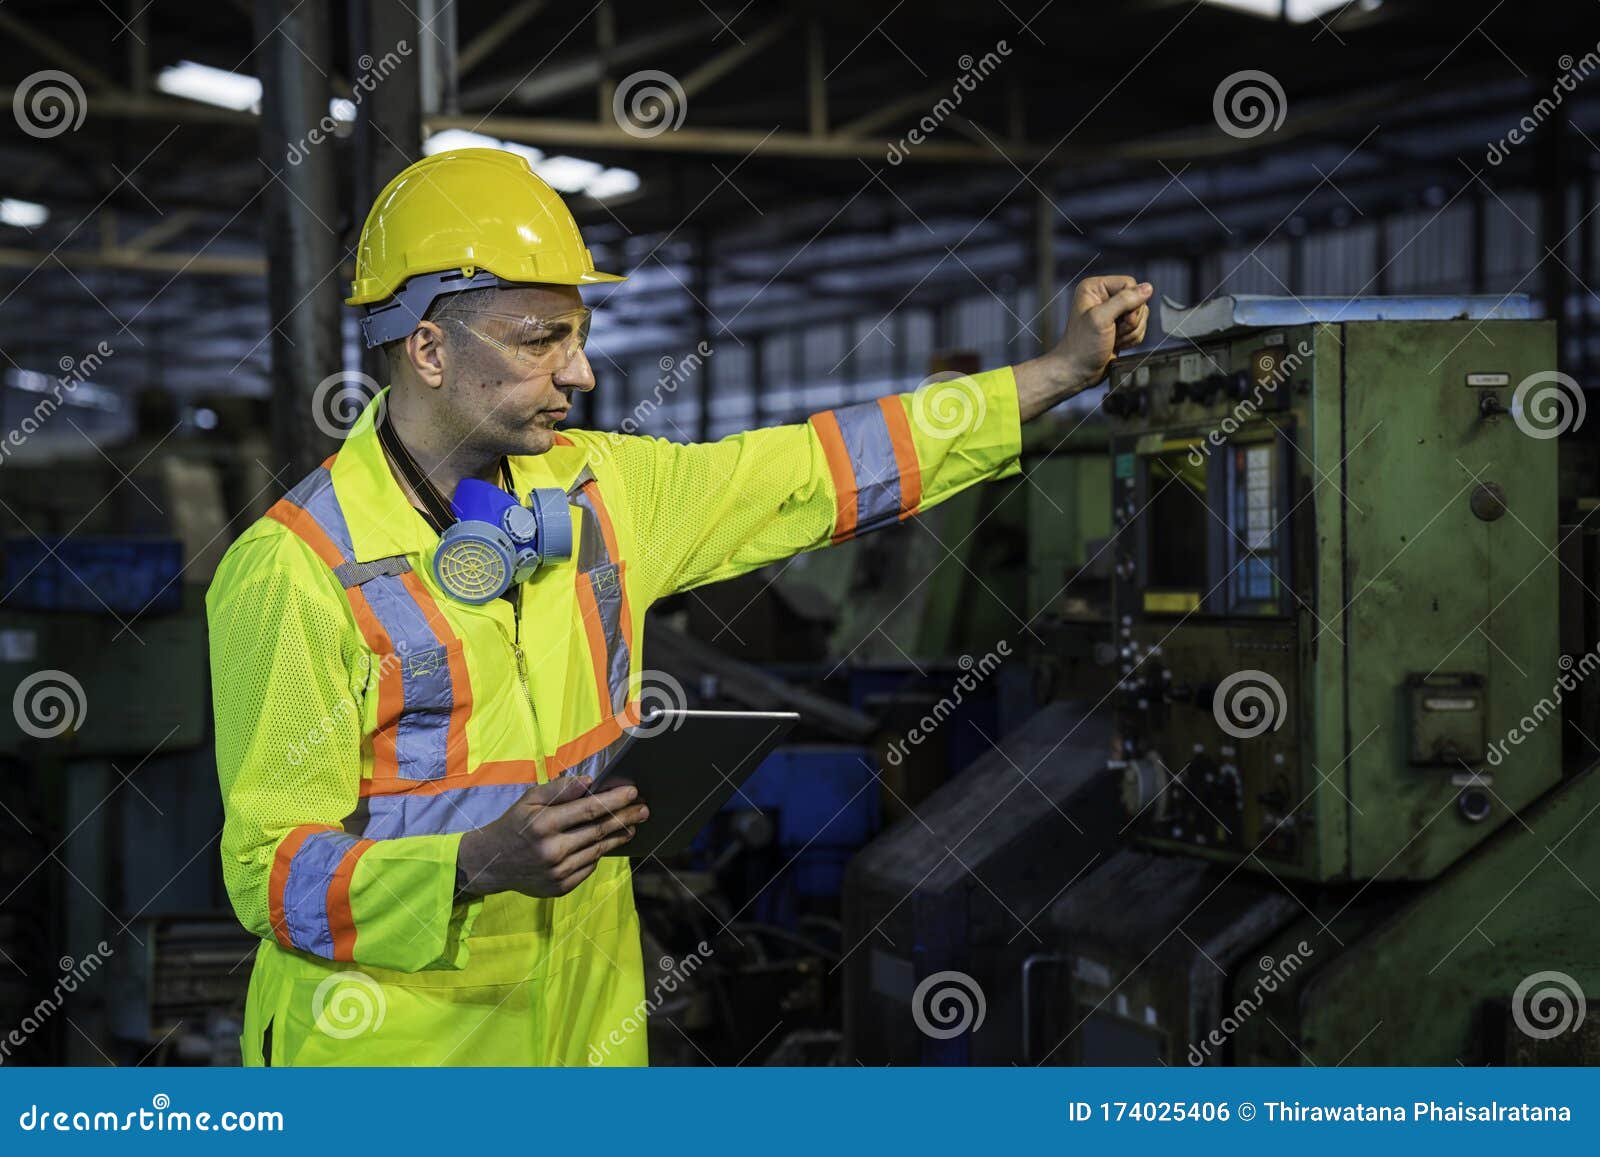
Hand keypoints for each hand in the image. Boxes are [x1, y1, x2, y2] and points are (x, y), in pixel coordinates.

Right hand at [456, 776, 649, 897]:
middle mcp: (552, 850)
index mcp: (543, 824)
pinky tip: (606, 842)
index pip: (589, 809)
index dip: (614, 800)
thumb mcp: (529, 800)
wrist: (493, 864)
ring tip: (632, 825)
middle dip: (625, 817)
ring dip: (618, 836)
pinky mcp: (560, 887)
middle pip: (599, 830)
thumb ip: (559, 790)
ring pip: (598, 850)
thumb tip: (588, 781)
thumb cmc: (515, 824)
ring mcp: (557, 872)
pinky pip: (589, 867)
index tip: (633, 792)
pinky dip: (599, 853)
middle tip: (644, 809)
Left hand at [1015, 276, 1151, 419]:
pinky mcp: (1119, 327)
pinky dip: (1132, 339)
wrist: (1078, 371)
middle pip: (1138, 300)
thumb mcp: (1101, 319)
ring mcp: (1113, 313)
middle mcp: (1104, 297)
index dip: (1131, 303)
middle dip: (1130, 321)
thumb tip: (1147, 288)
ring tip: (1113, 339)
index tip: (1119, 320)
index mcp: (1095, 288)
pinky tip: (1117, 344)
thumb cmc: (1082, 346)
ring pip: (1141, 315)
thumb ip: (1124, 300)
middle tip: (1113, 332)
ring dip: (1131, 332)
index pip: (1130, 283)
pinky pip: (1139, 327)